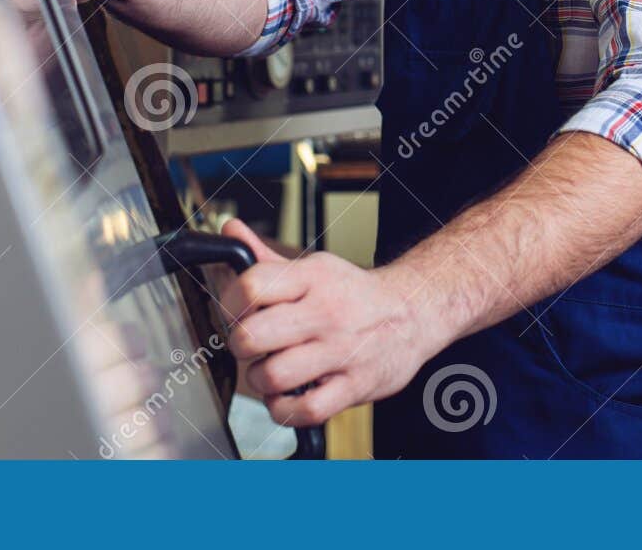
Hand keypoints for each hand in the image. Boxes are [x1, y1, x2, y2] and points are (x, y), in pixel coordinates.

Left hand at [218, 219, 439, 426]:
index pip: (251, 286)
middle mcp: (325, 312)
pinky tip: (289, 395)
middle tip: (250, 345)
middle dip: (240, 345)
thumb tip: (231, 232)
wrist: (412, 314)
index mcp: (312, 278)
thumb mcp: (314, 268)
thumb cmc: (353, 295)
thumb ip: (266, 258)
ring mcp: (341, 351)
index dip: (229, 303)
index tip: (234, 313)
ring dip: (260, 380)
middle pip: (252, 335)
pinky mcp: (354, 386)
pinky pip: (304, 409)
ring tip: (270, 371)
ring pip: (273, 376)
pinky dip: (285, 409)